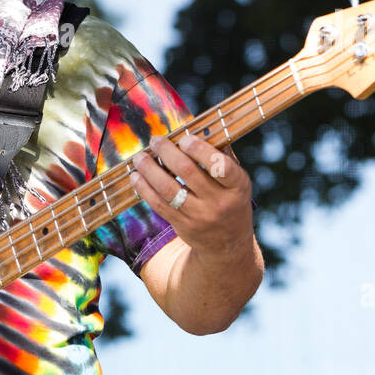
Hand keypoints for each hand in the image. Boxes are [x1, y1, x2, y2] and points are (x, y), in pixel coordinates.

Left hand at [129, 134, 254, 262]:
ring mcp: (200, 216)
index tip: (184, 139)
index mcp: (238, 186)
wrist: (228, 245)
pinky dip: (145, 189)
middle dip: (168, 152)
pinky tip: (136, 176)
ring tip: (140, 157)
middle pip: (188, 172)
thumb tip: (200, 128)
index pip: (220, 166)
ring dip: (150, 170)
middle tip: (155, 140)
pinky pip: (159, 205)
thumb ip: (221, 156)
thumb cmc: (230, 200)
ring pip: (169, 189)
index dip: (200, 150)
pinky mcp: (182, 226)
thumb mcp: (236, 182)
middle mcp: (220, 202)